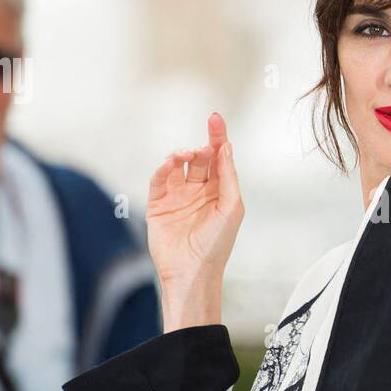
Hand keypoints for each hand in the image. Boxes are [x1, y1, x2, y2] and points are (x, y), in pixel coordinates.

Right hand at [147, 112, 243, 330]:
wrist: (191, 271)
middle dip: (202, 147)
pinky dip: (165, 167)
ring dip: (183, 154)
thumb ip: (228, 176)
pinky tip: (173, 162)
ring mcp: (177, 196)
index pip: (218, 158)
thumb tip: (225, 147)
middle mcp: (198, 191)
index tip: (216, 119)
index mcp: (219, 191)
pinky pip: (160, 179)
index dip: (218, 137)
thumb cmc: (217, 244)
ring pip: (178, 165)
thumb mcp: (232, 207)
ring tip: (190, 154)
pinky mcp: (158, 204)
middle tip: (204, 145)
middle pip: (199, 158)